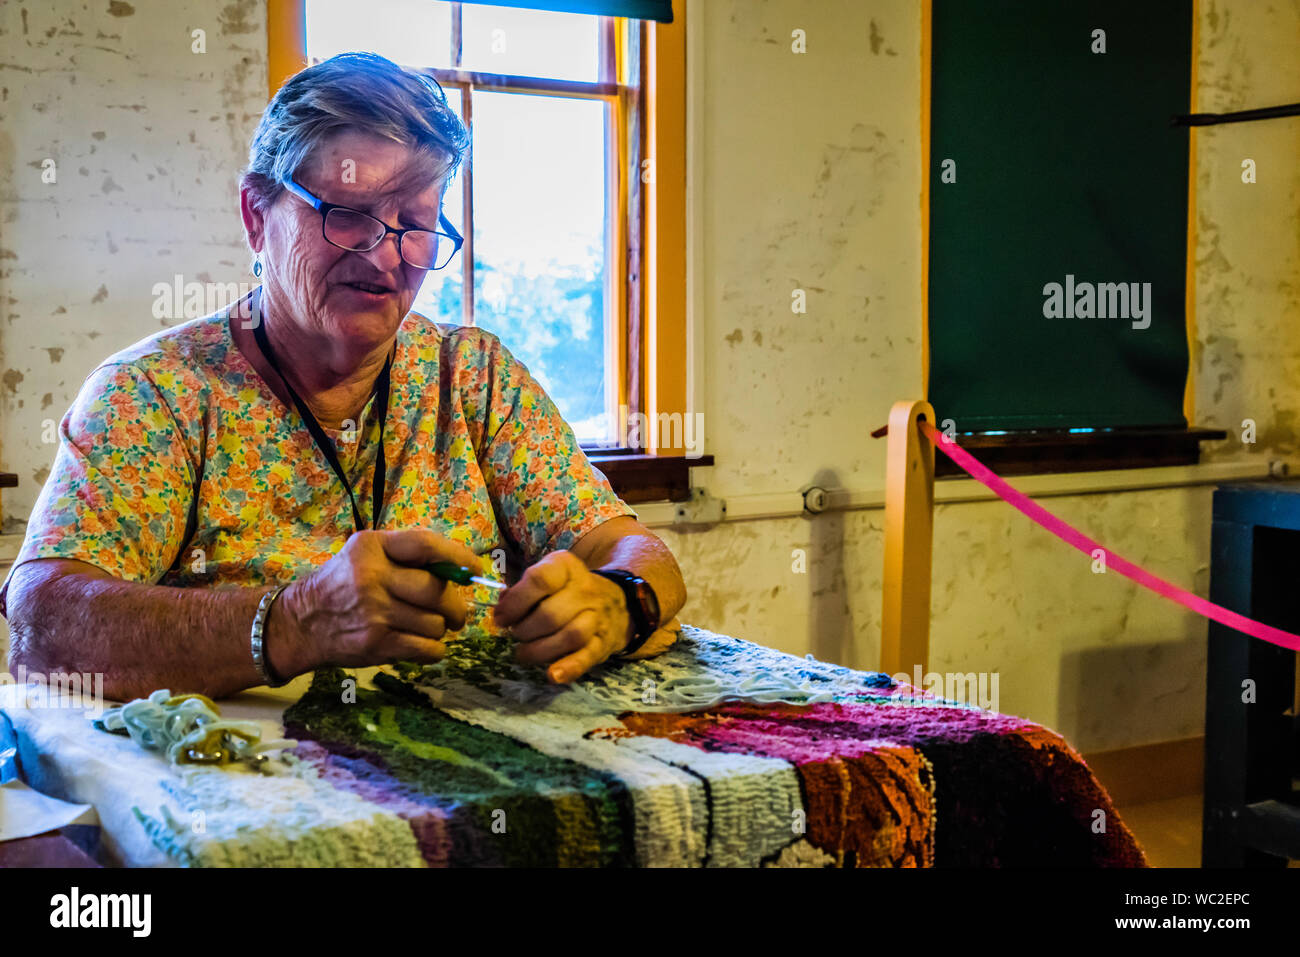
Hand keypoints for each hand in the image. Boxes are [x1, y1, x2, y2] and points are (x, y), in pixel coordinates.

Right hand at [272, 528, 479, 671]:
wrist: (300, 623)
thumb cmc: (343, 583)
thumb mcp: (365, 553)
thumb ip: (406, 553)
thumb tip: (461, 568)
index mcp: (372, 547)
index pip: (426, 546)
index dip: (459, 558)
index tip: (476, 569)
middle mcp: (372, 577)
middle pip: (438, 591)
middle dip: (455, 606)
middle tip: (453, 613)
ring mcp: (374, 613)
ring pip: (436, 623)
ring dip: (440, 628)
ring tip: (424, 626)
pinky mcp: (376, 644)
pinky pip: (428, 649)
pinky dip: (433, 649)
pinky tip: (421, 643)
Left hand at [492, 551, 634, 683]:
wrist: (615, 602)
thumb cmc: (569, 590)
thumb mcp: (548, 578)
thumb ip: (522, 591)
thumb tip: (501, 609)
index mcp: (566, 567)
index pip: (540, 580)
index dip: (515, 602)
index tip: (500, 618)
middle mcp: (586, 589)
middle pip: (550, 614)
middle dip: (524, 630)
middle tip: (515, 635)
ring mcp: (598, 617)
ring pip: (570, 635)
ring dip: (539, 649)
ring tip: (523, 654)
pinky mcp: (604, 644)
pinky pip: (587, 657)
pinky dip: (569, 668)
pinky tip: (552, 675)